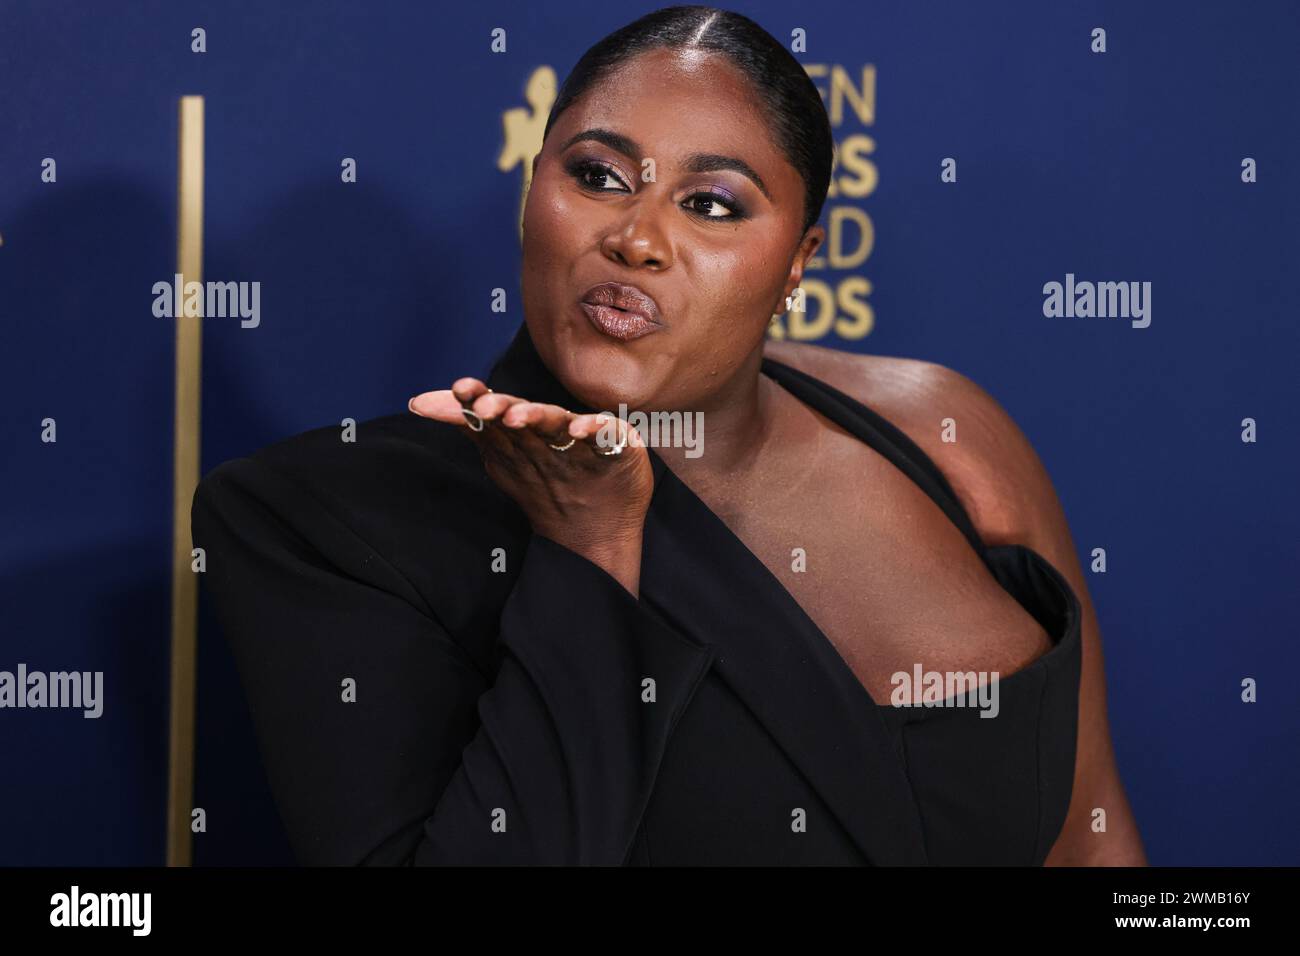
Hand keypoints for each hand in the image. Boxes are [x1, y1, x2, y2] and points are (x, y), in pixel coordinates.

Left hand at [408, 377, 652, 594]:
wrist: (594, 528)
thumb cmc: (550, 476)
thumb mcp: (504, 452)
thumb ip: (470, 424)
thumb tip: (419, 402)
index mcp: (524, 429)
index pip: (494, 411)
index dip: (476, 401)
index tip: (458, 390)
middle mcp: (550, 429)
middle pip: (522, 413)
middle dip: (502, 408)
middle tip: (481, 406)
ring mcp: (583, 438)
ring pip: (557, 422)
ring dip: (537, 417)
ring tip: (516, 418)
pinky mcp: (616, 448)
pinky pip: (605, 437)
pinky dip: (596, 430)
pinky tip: (584, 428)